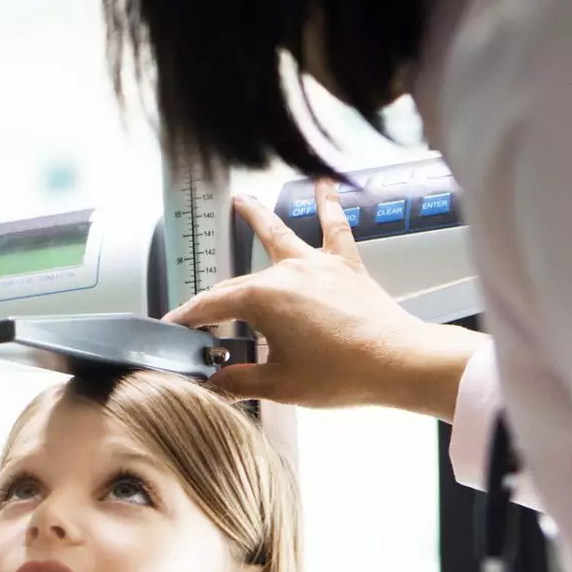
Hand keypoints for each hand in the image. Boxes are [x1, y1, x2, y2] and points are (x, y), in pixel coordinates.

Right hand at [167, 179, 483, 419]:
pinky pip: (334, 229)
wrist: (397, 362)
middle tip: (198, 307)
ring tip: (242, 200)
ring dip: (258, 216)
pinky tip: (324, 186)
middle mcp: (287, 273)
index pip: (212, 305)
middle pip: (239, 281)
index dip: (189, 318)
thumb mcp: (279, 385)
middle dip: (214, 294)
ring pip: (280, 234)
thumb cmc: (342, 374)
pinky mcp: (346, 267)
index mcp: (264, 299)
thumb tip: (214, 382)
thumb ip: (239, 381)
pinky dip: (329, 206)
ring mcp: (317, 265)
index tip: (174, 326)